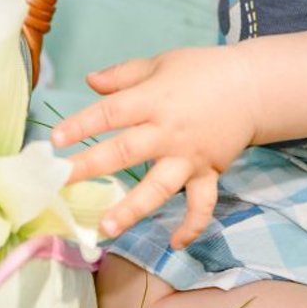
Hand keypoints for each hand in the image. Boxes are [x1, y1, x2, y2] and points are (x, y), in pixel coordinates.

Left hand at [50, 46, 257, 247]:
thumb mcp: (160, 64)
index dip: (82, 125)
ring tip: (107, 227)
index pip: (111, 113)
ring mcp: (189, 156)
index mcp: (154, 100)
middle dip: (91, 167)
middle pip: (126, 152)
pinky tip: (176, 243)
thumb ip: (123, 75)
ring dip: (133, 209)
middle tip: (62, 182)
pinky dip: (192, 225)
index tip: (55, 141)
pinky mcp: (209, 172)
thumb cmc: (201, 70)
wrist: (251, 86)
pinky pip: (202, 204)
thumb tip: (89, 82)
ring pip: (159, 186)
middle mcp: (169, 131)